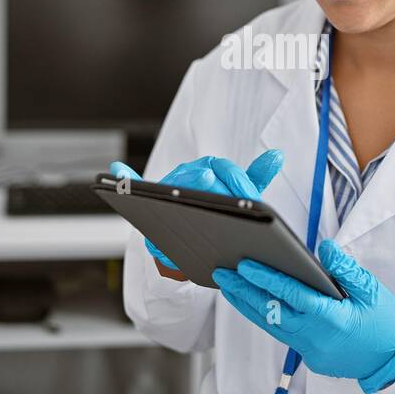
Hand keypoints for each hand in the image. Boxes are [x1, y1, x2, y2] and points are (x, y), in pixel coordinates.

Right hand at [111, 150, 284, 270]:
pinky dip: (123, 175)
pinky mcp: (148, 202)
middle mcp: (185, 175)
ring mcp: (165, 187)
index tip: (253, 199)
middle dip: (215, 185)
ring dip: (182, 183)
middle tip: (227, 195)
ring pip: (174, 185)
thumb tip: (276, 155)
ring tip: (198, 188)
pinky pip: (132, 184)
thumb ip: (253, 179)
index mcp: (207, 170)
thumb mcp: (236, 199)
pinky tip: (117, 168)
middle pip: (199, 175)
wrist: (185, 238)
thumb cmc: (211, 216)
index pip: (223, 170)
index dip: (238, 182)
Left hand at [211, 239, 394, 393]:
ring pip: (271, 326)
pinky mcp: (310, 358)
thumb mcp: (371, 290)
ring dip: (248, 306)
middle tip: (222, 274)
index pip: (290, 295)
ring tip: (229, 287)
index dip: (265, 279)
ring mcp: (310, 350)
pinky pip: (282, 335)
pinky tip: (255, 305)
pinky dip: (266, 318)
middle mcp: (315, 337)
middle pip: (270, 312)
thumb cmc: (386, 322)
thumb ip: (345, 269)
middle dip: (244, 291)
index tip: (245, 265)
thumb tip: (324, 248)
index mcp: (332, 318)